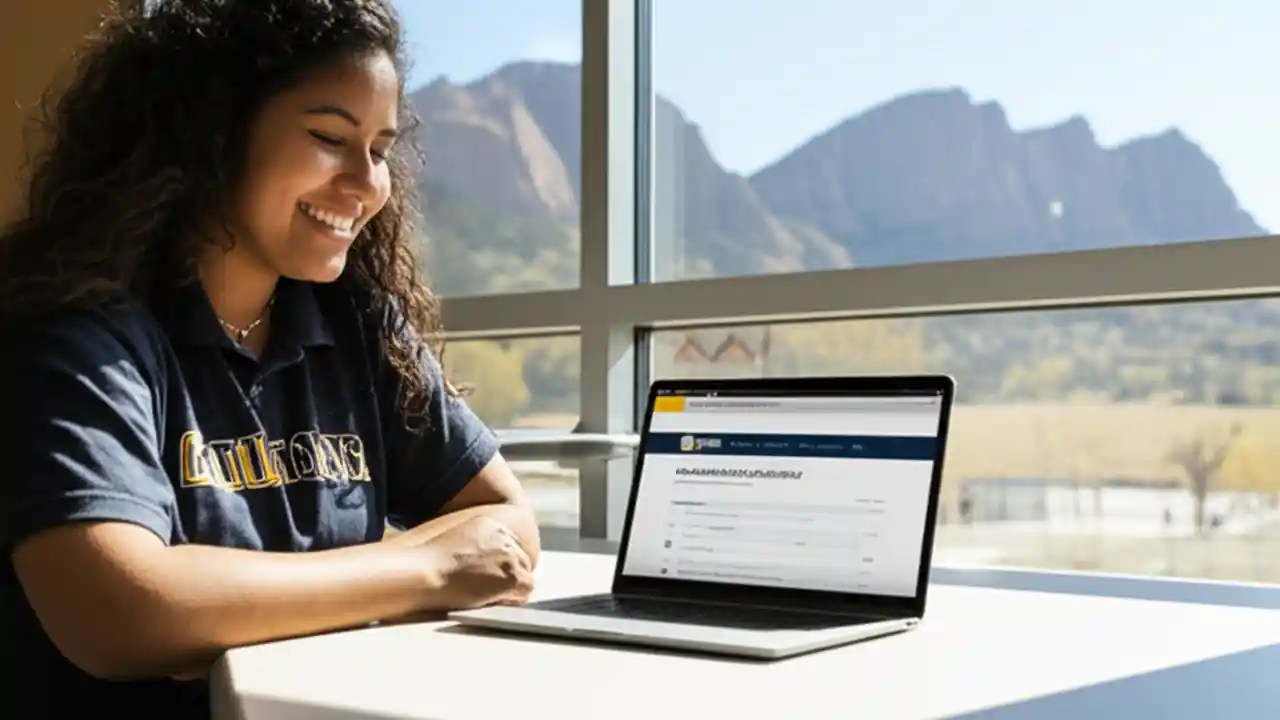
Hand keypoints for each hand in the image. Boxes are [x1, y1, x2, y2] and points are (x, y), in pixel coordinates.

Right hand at [419, 516, 534, 610]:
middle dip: (508, 577)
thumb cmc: (430, 565)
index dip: (499, 566)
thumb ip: (479, 550)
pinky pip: (526, 590)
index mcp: (489, 524)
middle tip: (486, 590)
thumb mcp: (457, 544)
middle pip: (520, 560)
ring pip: (525, 575)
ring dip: (510, 588)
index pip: (509, 547)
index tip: (486, 576)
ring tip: (485, 595)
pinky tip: (492, 600)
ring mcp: (510, 556)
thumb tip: (489, 568)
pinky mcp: (513, 576)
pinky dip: (513, 599)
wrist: (424, 573)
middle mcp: (504, 536)